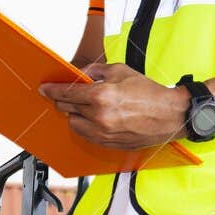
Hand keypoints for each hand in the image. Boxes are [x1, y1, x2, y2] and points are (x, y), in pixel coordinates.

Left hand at [38, 63, 190, 150]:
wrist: (169, 115)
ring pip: (73, 123)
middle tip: (68, 94)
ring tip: (89, 106)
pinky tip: (96, 118)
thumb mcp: (121, 71)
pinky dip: (85, 125)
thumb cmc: (148, 92)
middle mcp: (98, 116)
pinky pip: (85, 134)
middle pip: (66, 108)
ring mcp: (101, 132)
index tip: (44, 89)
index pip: (65, 93)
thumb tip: (80, 73)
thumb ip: (96, 70)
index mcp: (100, 95)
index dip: (51, 90)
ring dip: (75, 114)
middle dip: (64, 100)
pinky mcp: (106, 143)